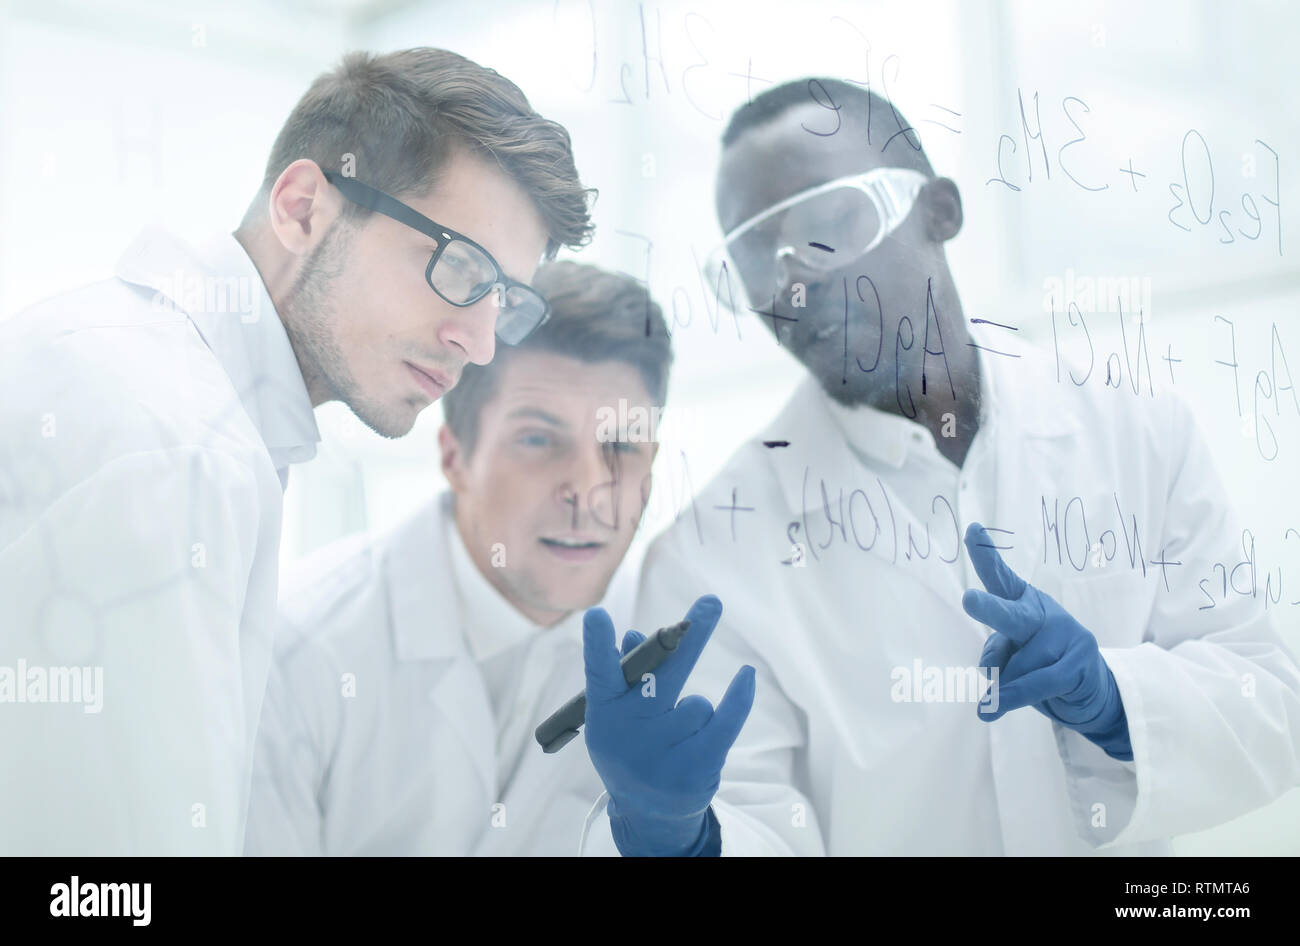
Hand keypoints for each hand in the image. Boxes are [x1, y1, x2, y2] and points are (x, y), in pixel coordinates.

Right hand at [582, 594, 755, 855]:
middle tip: (712, 603)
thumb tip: (635, 636)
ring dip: (696, 709)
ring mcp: (663, 752)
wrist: (646, 813)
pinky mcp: (697, 766)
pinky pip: (726, 720)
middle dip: (689, 637)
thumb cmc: (631, 746)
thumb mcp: (617, 715)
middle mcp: (631, 731)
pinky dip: (739, 696)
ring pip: (698, 703)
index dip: (598, 645)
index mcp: (606, 712)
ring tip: (679, 732)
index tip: (598, 616)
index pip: (600, 673)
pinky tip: (746, 675)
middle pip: (663, 674)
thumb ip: (625, 674)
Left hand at [961, 523, 1131, 760]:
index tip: (971, 529)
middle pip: (1010, 613)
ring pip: (1018, 665)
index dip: (985, 554)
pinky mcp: (1081, 658)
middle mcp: (1041, 611)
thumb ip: (997, 655)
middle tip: (969, 599)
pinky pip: (1036, 684)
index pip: (1000, 577)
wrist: (1091, 690)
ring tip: (1006, 693)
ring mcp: (1066, 632)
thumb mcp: (1011, 656)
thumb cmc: (1040, 665)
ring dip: (1006, 685)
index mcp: (1021, 602)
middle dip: (988, 607)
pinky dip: (1011, 699)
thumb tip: (994, 673)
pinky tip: (990, 710)